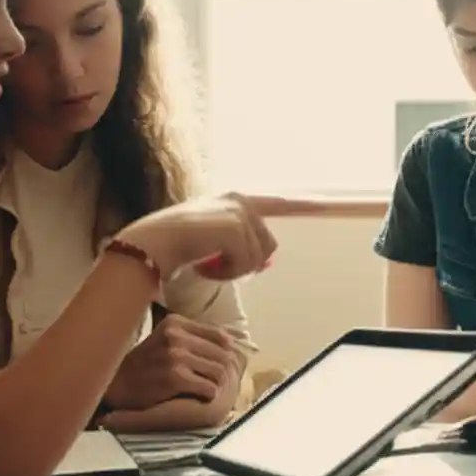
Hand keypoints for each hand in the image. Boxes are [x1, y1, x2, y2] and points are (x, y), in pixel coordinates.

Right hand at [104, 314, 239, 410]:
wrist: (116, 384)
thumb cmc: (145, 363)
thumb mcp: (165, 339)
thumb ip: (193, 336)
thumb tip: (231, 341)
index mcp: (176, 323)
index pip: (220, 336)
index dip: (227, 352)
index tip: (222, 363)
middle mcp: (176, 336)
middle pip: (222, 354)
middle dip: (223, 370)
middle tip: (217, 381)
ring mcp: (175, 356)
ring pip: (218, 372)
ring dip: (216, 384)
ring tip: (207, 388)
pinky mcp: (174, 377)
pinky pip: (208, 388)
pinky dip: (207, 395)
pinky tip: (199, 396)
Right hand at [117, 193, 326, 280]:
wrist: (150, 244)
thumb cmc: (174, 245)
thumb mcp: (212, 242)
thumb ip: (241, 245)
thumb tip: (267, 263)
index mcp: (235, 201)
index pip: (276, 203)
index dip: (300, 205)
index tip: (325, 204)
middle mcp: (240, 202)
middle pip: (267, 247)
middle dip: (244, 265)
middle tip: (213, 267)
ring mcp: (238, 214)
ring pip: (257, 259)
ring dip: (234, 271)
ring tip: (207, 266)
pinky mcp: (235, 228)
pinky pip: (246, 265)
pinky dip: (226, 274)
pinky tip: (205, 267)